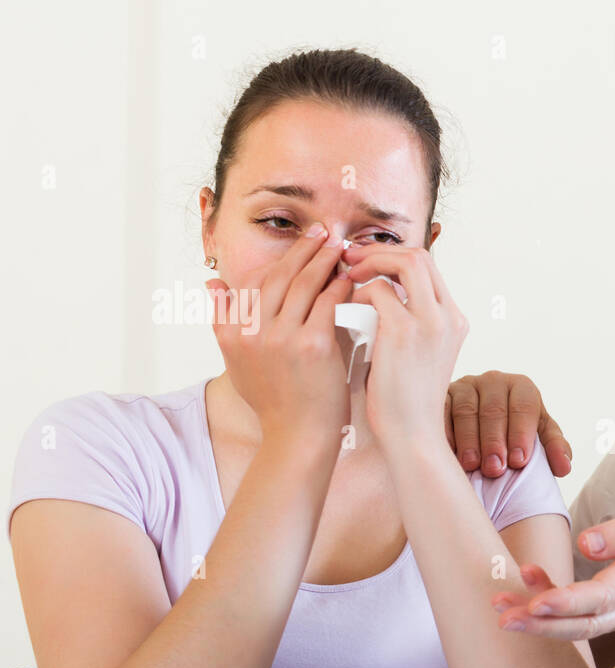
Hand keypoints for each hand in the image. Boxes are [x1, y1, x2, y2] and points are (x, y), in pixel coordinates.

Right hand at [206, 225, 353, 447]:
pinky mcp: (311, 345)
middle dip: (302, 249)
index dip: (278, 260)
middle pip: (278, 277)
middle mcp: (252, 333)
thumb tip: (212, 282)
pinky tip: (350, 276)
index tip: (299, 243)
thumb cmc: (274, 403)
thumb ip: (223, 321)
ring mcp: (281, 338)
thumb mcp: (237, 363)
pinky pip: (327, 303)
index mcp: (232, 334)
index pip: (253, 283)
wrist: (298, 437)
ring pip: (303, 285)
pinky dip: (339, 285)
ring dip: (323, 259)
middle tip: (322, 230)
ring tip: (339, 244)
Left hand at [340, 242, 467, 461]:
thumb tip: (377, 296)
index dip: (394, 257)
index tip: (366, 264)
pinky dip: (359, 294)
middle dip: (381, 251)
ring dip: (371, 263)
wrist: (412, 436)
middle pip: (420, 256)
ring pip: (404, 263)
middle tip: (350, 259)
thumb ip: (407, 323)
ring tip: (347, 276)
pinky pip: (379, 291)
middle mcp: (448, 316)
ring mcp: (430, 322)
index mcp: (453, 320)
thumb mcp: (416, 355)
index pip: (428, 268)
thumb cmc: (404, 400)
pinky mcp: (405, 332)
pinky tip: (345, 310)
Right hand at [444, 371, 572, 477]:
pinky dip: (446, 433)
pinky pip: (441, 411)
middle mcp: (494, 381)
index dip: (522, 433)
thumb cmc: (515, 433)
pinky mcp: (441, 395)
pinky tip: (449, 453)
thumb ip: (554, 449)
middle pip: (494, 409)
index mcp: (521, 387)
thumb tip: (564, 467)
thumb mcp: (538, 437)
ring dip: (469, 440)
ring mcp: (465, 385)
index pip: (524, 406)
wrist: (482, 425)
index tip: (519, 461)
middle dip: (495, 441)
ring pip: (466, 410)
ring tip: (473, 466)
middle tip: (495, 469)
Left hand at [489, 512, 614, 637]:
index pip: (604, 595)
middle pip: (583, 622)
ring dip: (536, 625)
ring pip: (575, 628)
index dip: (569, 602)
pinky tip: (521, 600)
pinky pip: (576, 622)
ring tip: (501, 611)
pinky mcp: (607, 618)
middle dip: (541, 624)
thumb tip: (587, 542)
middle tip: (504, 617)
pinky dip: (546, 616)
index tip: (537, 602)